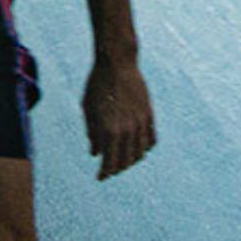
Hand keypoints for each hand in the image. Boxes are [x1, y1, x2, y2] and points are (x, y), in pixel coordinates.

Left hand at [84, 56, 156, 179]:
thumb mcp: (88, 110)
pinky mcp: (149, 113)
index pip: (109, 162)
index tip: (100, 177)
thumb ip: (92, 134)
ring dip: (132, 159)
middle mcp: (127, 128)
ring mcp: (140, 121)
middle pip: (126, 161)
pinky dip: (145, 147)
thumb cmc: (97, 85)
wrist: (117, 63)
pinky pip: (151, 138)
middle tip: (110, 170)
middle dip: (117, 168)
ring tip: (123, 160)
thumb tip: (95, 154)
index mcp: (109, 130)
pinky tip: (138, 147)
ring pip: (141, 152)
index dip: (104, 173)